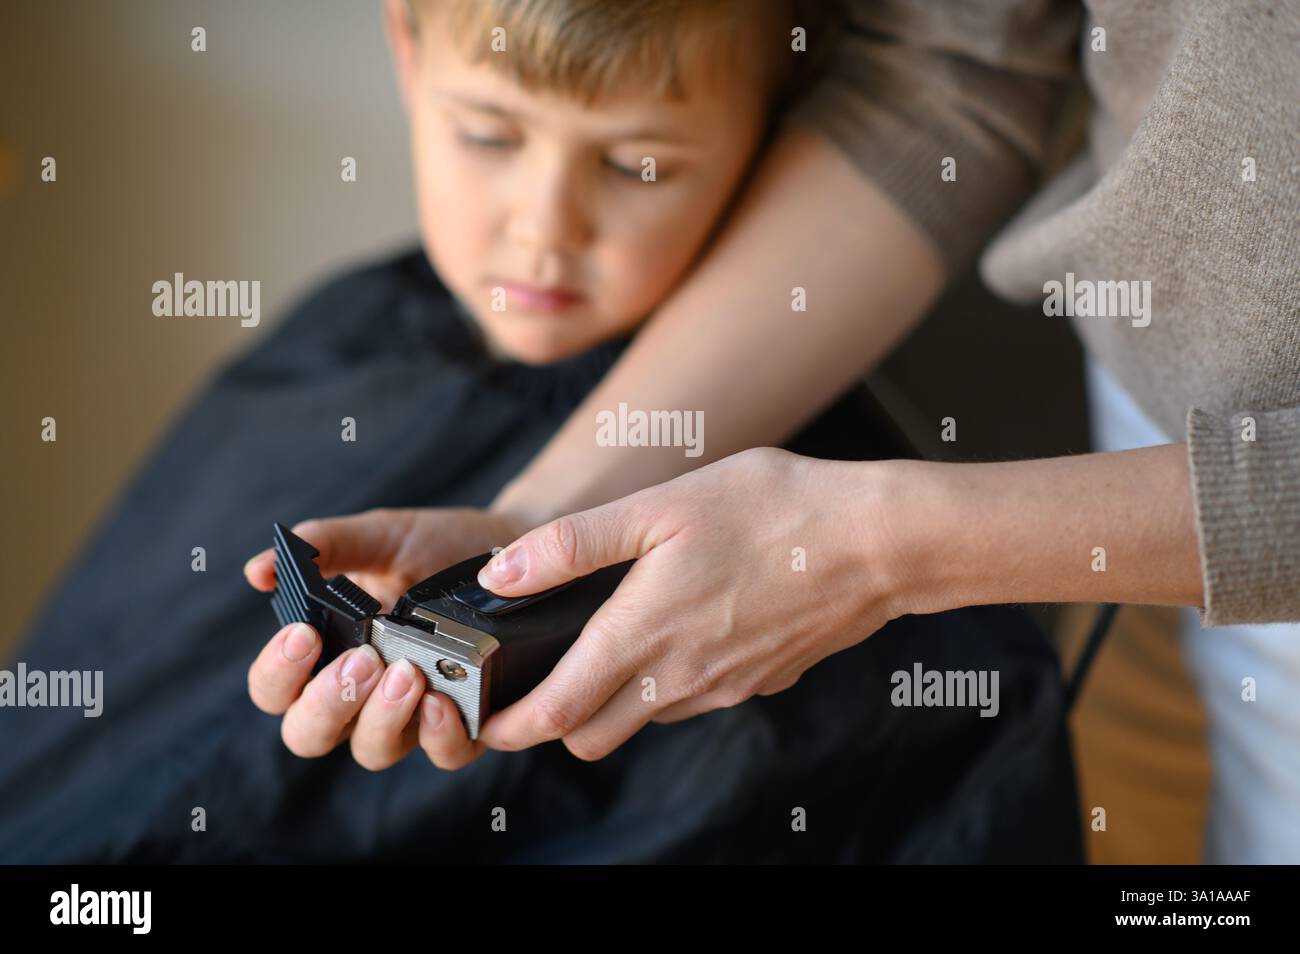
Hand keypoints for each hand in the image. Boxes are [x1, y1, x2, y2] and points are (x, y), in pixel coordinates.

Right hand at [244, 507, 529, 769]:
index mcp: (327, 655)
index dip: (277, 673)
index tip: (301, 634)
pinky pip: (444, 754)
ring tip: (407, 671)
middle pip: (310, 734)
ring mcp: (409, 717)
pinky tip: (443, 699)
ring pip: (373, 750)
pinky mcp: (464, 725)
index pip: (276, 689)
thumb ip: (324, 547)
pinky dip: (439, 735)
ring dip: (382, 718)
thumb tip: (257, 571)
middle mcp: (360, 695)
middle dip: (329, 702)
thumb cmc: (435, 546)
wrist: (513, 546)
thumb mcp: (381, 537)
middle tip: (362, 659)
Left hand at [473, 447, 914, 760]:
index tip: (483, 722)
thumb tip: (501, 574)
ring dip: (614, 700)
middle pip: (592, 736)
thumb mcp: (659, 507)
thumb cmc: (772, 511)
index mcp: (642, 636)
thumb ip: (574, 545)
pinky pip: (695, 698)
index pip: (556, 714)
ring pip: (644, 719)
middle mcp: (679, 679)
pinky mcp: (759, 681)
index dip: (509, 728)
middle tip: (539, 682)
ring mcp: (723, 687)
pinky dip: (668, 683)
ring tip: (609, 643)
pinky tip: (683, 626)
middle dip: (555, 723)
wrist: (879, 542)